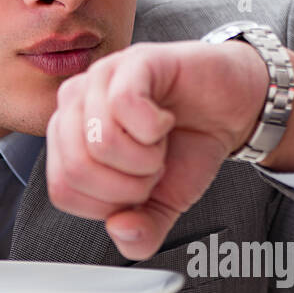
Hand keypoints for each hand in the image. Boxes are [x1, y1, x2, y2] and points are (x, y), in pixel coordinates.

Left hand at [44, 40, 270, 260]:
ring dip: (145, 157)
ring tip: (159, 142)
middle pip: (77, 168)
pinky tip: (164, 120)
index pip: (63, 190)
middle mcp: (75, 104)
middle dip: (130, 184)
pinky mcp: (134, 60)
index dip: (110, 203)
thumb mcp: (164, 203)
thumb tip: (121, 232)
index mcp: (69, 138)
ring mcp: (101, 77)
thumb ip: (141, 232)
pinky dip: (154, 127)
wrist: (231, 108)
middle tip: (154, 166)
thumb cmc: (188, 144)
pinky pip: (124, 104)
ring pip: (100, 141)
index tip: (139, 187)